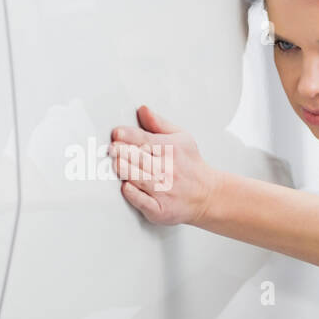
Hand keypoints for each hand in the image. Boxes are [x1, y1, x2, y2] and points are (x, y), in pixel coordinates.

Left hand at [109, 105, 220, 226]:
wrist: (207, 195)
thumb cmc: (190, 165)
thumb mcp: (181, 138)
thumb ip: (159, 124)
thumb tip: (142, 110)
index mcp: (170, 149)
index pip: (145, 140)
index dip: (129, 136)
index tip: (117, 133)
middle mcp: (167, 169)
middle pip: (139, 158)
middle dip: (123, 152)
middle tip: (111, 148)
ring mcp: (163, 190)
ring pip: (138, 178)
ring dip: (124, 170)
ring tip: (115, 163)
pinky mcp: (160, 209)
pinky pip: (143, 201)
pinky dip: (133, 194)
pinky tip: (126, 186)